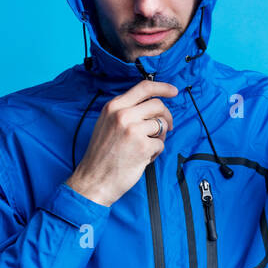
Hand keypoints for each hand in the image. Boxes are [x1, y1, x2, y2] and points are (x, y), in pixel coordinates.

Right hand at [66, 80, 176, 206]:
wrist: (93, 180)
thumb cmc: (101, 154)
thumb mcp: (106, 123)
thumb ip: (125, 111)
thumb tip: (151, 106)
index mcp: (114, 107)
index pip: (144, 88)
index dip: (162, 87)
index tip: (173, 91)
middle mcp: (123, 115)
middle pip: (157, 105)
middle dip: (166, 116)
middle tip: (167, 127)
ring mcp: (134, 130)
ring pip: (161, 125)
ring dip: (159, 137)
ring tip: (146, 147)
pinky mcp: (143, 146)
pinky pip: (160, 144)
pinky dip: (155, 153)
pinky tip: (142, 158)